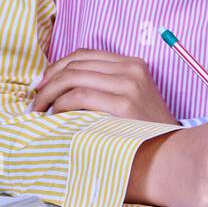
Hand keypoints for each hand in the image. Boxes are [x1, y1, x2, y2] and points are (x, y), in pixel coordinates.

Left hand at [30, 49, 177, 125]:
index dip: (57, 66)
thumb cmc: (144, 130)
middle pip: (76, 64)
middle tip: (36, 99)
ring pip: (74, 77)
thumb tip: (59, 82)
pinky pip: (79, 96)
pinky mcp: (123, 105)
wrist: (171, 151)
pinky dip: (61, 104)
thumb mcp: (130, 97)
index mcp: (132, 64)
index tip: (42, 84)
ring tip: (40, 109)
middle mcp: (131, 69)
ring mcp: (129, 86)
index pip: (84, 54)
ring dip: (50, 93)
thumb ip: (104, 85)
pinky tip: (55, 116)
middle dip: (48, 81)